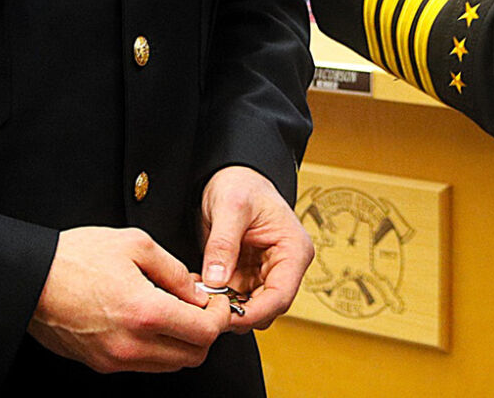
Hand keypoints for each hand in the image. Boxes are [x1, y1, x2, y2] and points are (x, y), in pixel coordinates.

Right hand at [29, 226, 229, 372]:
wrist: (31, 279)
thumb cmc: (78, 256)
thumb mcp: (136, 245)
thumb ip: (175, 271)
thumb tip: (199, 292)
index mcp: (145, 312)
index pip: (205, 332)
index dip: (220, 314)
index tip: (216, 298)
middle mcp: (132, 345)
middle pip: (194, 355)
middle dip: (206, 330)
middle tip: (200, 305)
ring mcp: (116, 360)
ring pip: (171, 364)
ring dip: (183, 341)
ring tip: (175, 310)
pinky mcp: (101, 364)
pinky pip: (145, 365)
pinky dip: (159, 347)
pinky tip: (151, 320)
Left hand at [200, 165, 314, 332]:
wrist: (232, 176)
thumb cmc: (241, 183)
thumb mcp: (230, 207)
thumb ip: (223, 244)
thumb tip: (216, 281)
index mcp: (294, 250)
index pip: (281, 296)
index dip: (253, 313)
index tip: (223, 317)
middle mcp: (285, 266)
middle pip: (267, 309)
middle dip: (237, 313)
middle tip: (205, 309)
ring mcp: (267, 273)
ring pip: (250, 309)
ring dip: (226, 308)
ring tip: (199, 296)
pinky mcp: (250, 276)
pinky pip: (236, 298)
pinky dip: (219, 299)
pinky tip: (200, 289)